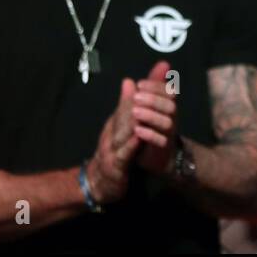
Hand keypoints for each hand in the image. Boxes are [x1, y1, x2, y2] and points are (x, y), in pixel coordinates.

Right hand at [87, 78, 139, 203]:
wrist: (100, 184)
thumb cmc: (115, 153)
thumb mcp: (123, 130)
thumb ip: (129, 106)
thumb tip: (130, 79)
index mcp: (115, 123)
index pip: (127, 103)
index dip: (142, 88)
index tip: (155, 72)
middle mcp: (111, 133)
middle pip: (122, 115)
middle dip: (131, 99)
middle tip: (143, 86)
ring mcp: (111, 150)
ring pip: (120, 133)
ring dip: (130, 120)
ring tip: (141, 108)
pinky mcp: (115, 167)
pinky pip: (123, 154)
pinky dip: (130, 145)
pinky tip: (139, 136)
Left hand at [133, 60, 178, 175]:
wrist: (154, 155)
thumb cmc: (150, 125)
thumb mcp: (149, 102)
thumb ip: (153, 85)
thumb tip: (162, 64)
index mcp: (167, 105)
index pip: (169, 91)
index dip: (155, 86)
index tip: (139, 84)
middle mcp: (171, 117)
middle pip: (170, 105)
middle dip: (153, 99)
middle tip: (136, 97)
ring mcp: (168, 133)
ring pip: (167, 122)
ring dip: (150, 115)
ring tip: (135, 112)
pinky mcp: (162, 148)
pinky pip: (160, 140)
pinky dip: (150, 134)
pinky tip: (137, 130)